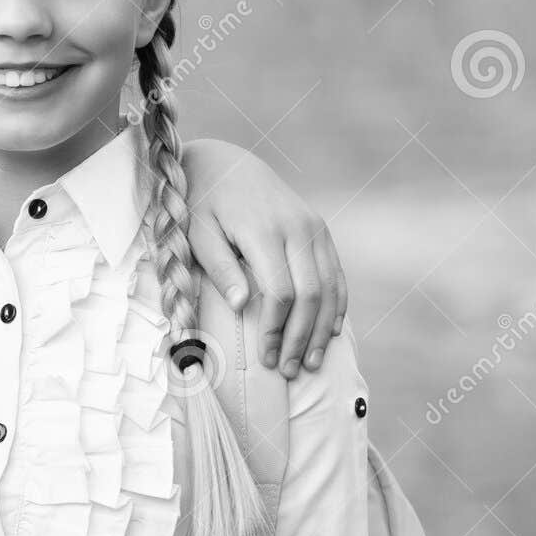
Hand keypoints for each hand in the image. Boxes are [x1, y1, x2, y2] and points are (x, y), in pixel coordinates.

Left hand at [180, 139, 347, 378]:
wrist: (224, 163)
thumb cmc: (202, 203)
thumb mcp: (199, 232)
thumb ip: (221, 267)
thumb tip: (244, 306)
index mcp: (263, 230)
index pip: (279, 292)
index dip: (276, 331)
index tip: (267, 360)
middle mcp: (297, 228)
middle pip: (310, 295)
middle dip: (302, 338)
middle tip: (291, 372)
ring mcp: (313, 227)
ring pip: (329, 287)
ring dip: (322, 329)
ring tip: (312, 363)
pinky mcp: (320, 229)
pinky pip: (335, 273)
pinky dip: (336, 304)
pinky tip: (330, 331)